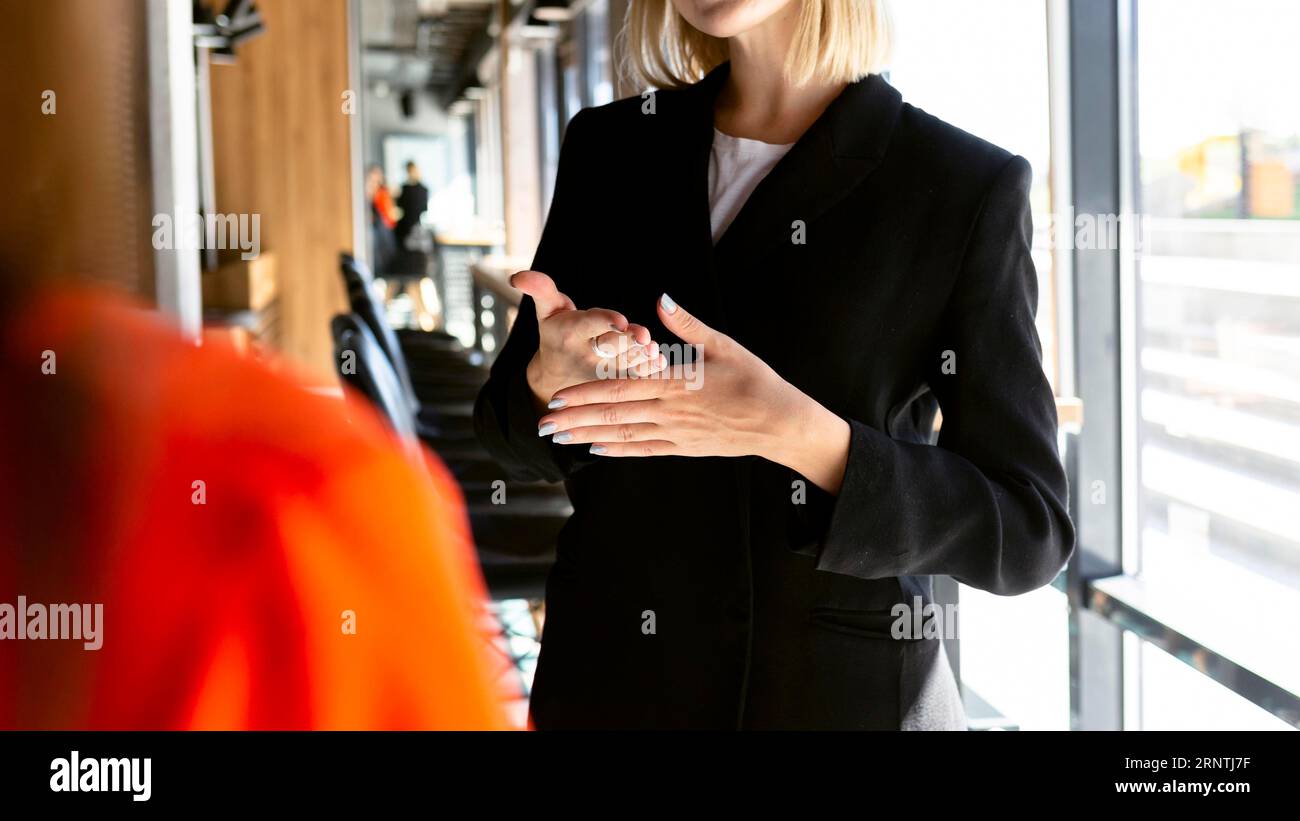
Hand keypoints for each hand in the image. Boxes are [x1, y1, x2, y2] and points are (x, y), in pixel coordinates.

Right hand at [512, 270, 667, 412]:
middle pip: (611, 345)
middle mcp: (584, 356)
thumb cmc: (557, 333)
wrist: (555, 375)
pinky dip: (646, 371)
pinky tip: (659, 363)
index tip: (622, 320)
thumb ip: (540, 289)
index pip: (589, 324)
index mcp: (569, 333)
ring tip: (653, 350)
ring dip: (640, 358)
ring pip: (624, 364)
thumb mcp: (547, 309)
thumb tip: (517, 277)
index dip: (605, 321)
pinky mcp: (612, 385)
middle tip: (644, 337)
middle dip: (628, 341)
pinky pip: (631, 378)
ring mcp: (599, 374)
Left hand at [536, 293, 851, 491]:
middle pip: (613, 415)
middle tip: (542, 424)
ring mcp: (675, 432)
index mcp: (675, 382)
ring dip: (587, 436)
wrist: (779, 422)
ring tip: (558, 439)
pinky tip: (596, 449)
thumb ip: (688, 325)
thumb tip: (661, 298)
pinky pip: (644, 449)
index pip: (620, 387)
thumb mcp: (723, 345)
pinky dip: (618, 449)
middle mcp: (669, 410)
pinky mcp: (683, 446)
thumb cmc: (754, 379)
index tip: (557, 395)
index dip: (585, 392)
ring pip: (623, 435)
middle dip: (574, 420)